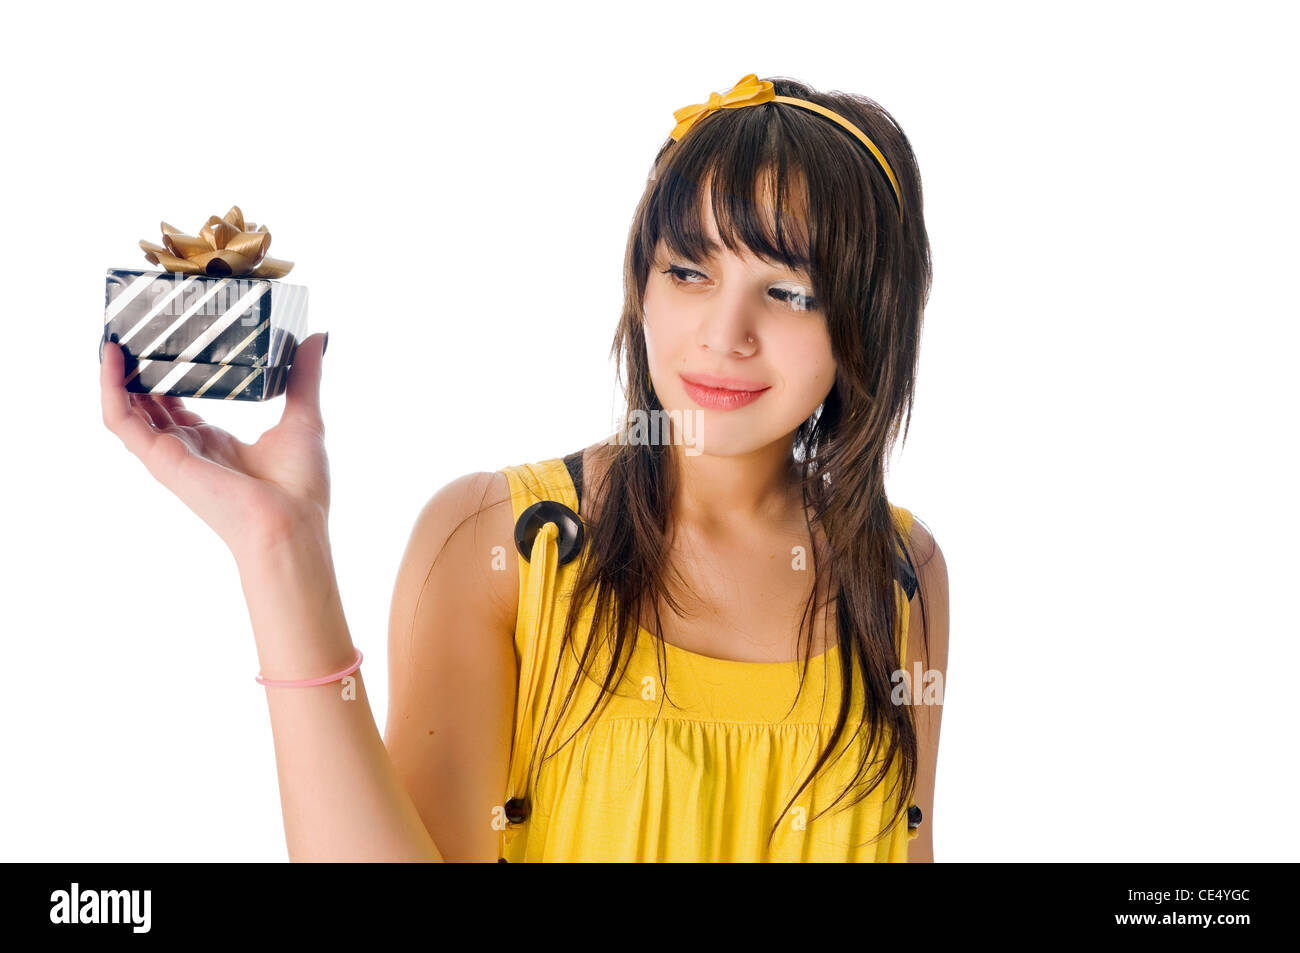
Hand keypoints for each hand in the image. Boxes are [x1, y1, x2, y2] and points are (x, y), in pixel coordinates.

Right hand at [100, 333, 331, 561]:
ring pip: (127, 411)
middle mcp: (190, 449)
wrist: (290, 524)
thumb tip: (317, 337)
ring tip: (111, 339)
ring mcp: (172, 455)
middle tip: (131, 332)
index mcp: (217, 444)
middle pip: (148, 406)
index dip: (168, 378)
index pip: (179, 406)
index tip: (163, 344)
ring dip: (114, 377)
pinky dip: (110, 390)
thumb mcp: (304, 419)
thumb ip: (304, 379)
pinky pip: (121, 421)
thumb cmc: (300, 487)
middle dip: (136, 373)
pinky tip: (112, 358)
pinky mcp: (161, 459)